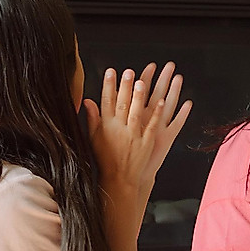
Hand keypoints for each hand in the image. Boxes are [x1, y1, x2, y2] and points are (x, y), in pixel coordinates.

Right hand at [83, 63, 191, 193]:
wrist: (119, 179)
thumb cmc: (106, 158)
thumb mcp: (94, 138)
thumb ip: (93, 118)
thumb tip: (87, 101)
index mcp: (106, 126)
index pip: (107, 102)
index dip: (109, 86)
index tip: (111, 71)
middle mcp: (119, 129)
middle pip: (122, 104)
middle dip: (125, 87)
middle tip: (128, 71)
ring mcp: (133, 135)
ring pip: (136, 113)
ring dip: (139, 98)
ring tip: (143, 82)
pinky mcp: (147, 142)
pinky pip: (152, 126)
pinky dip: (156, 114)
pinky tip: (162, 102)